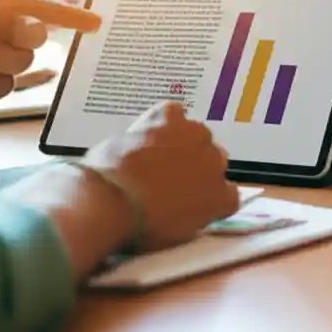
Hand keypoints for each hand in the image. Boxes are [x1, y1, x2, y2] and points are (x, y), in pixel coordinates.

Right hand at [6, 101, 238, 276]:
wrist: (110, 201)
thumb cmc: (102, 174)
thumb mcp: (116, 146)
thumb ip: (137, 146)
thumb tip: (135, 160)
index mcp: (168, 115)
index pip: (177, 117)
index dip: (168, 140)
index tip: (157, 155)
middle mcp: (196, 132)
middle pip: (201, 143)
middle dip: (188, 159)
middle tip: (167, 182)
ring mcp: (211, 163)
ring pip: (216, 168)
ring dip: (203, 180)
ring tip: (180, 201)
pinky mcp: (219, 194)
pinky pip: (230, 197)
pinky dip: (216, 207)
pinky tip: (197, 216)